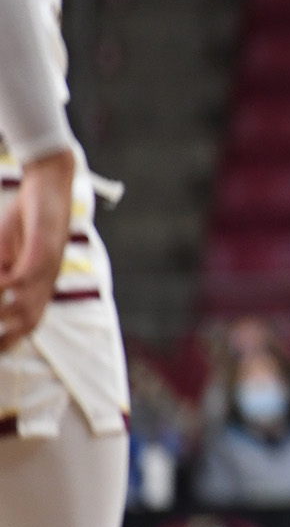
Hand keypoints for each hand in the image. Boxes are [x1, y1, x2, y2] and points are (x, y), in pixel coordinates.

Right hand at [0, 149, 75, 350]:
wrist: (49, 186)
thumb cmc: (27, 220)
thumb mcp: (7, 251)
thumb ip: (1, 273)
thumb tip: (1, 287)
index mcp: (42, 283)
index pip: (30, 321)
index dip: (11, 341)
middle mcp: (49, 278)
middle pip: (32, 319)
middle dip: (7, 336)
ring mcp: (49, 264)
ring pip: (29, 301)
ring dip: (4, 312)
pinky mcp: (43, 245)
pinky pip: (28, 273)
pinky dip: (10, 285)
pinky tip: (1, 283)